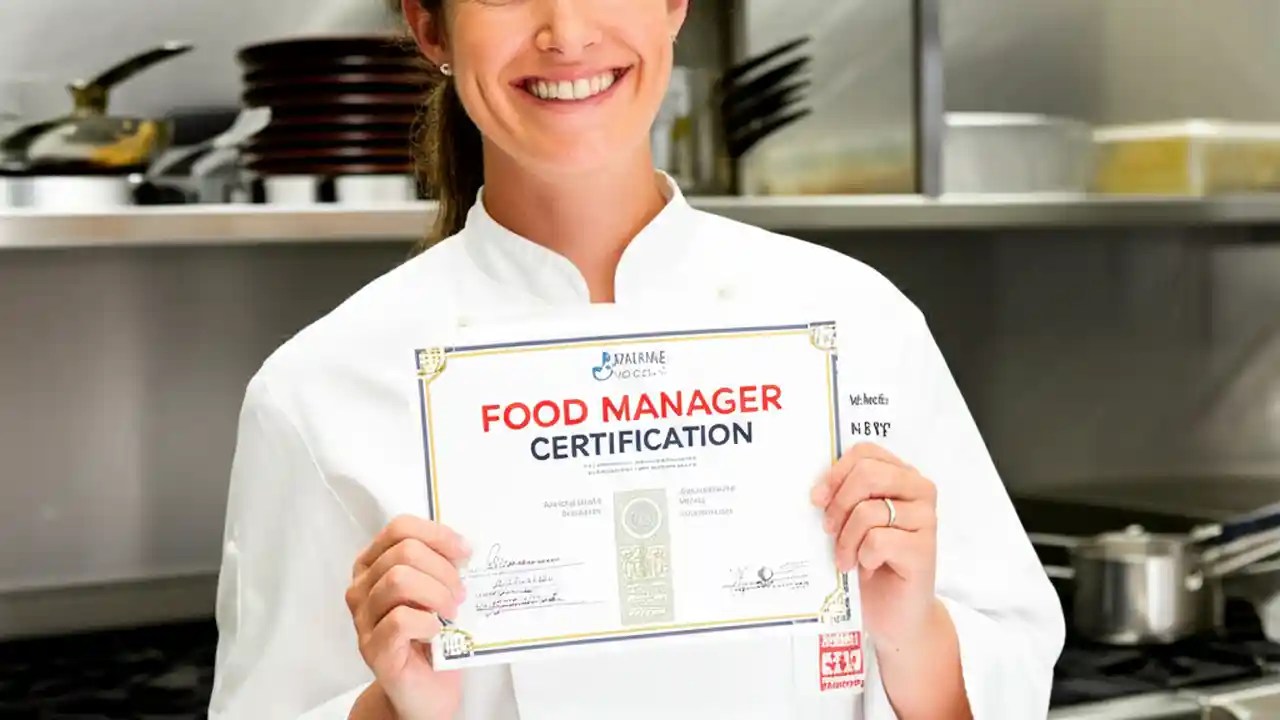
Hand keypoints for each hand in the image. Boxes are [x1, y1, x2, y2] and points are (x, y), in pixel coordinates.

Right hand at [346, 515, 470, 719]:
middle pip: (404, 553)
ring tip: (452, 610)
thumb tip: (464, 546)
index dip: (436, 534)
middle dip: (442, 569)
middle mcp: (362, 587)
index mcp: (374, 564)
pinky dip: (426, 621)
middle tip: (460, 592)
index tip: (464, 552)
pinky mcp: (373, 648)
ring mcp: (363, 619)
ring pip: (399, 581)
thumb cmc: (433, 634)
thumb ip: (440, 564)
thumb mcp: (436, 589)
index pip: (400, 528)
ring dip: (437, 593)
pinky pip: (400, 619)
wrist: (426, 687)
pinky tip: (436, 630)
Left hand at [810, 442, 937, 649]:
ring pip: (868, 510)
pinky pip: (877, 541)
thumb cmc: (869, 563)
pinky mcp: (924, 549)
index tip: (818, 499)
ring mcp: (926, 519)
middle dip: (838, 504)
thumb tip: (815, 488)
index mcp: (901, 476)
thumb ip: (843, 496)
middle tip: (829, 530)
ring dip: (846, 539)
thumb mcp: (851, 522)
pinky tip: (868, 568)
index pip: (866, 452)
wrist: (894, 614)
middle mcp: (919, 491)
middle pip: (867, 474)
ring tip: (845, 559)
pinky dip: (862, 557)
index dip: (836, 472)